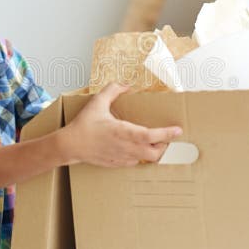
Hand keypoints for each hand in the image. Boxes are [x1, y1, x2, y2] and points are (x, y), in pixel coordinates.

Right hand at [56, 82, 182, 166]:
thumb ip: (112, 90)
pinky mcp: (117, 163)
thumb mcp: (97, 102)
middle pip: (155, 153)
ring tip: (154, 141)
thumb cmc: (83, 126)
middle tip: (165, 136)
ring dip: (153, 152)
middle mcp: (126, 147)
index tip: (178, 130)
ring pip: (146, 160)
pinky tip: (137, 147)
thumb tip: (125, 85)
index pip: (152, 136)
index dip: (167, 134)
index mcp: (124, 132)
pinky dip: (141, 155)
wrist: (71, 145)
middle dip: (164, 145)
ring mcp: (122, 158)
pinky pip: (135, 162)